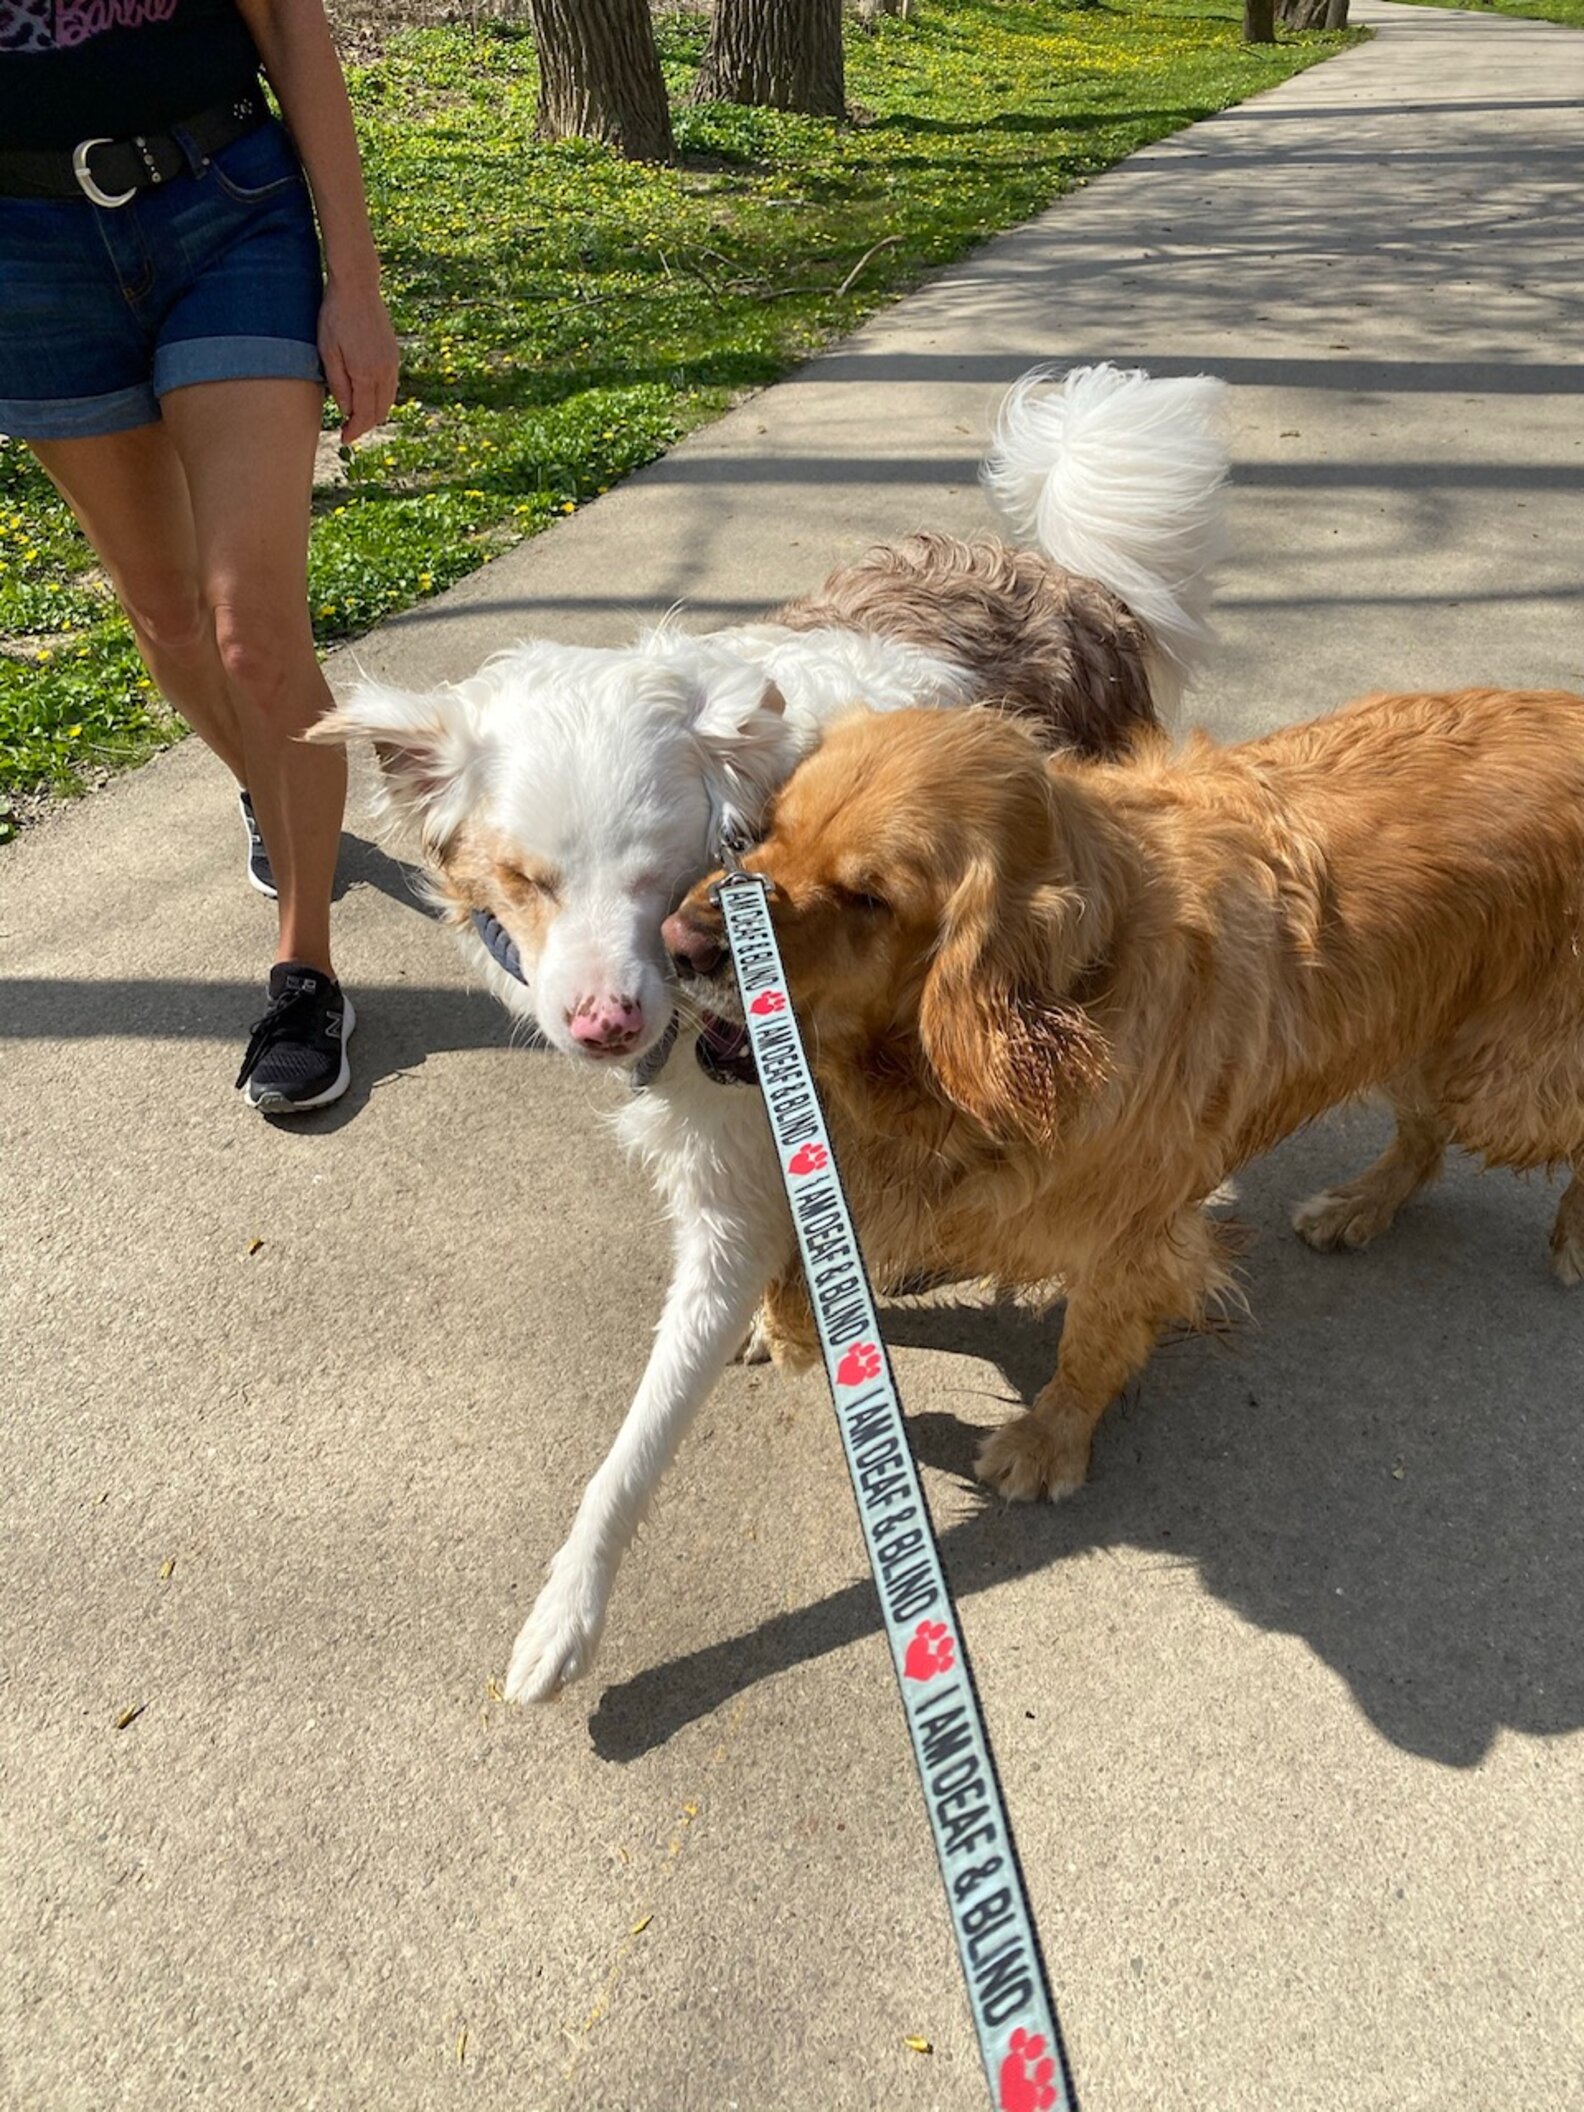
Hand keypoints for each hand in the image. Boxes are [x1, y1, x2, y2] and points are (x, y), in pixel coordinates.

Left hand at [317, 278, 399, 445]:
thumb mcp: (328, 352)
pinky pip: (392, 387)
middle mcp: (384, 372)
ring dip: (375, 413)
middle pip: (379, 412)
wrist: (358, 288)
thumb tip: (346, 410)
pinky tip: (369, 397)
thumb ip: (338, 384)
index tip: (344, 439)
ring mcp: (392, 363)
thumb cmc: (336, 316)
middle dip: (364, 425)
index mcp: (366, 374)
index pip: (364, 414)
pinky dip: (382, 399)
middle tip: (349, 431)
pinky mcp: (394, 355)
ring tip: (358, 417)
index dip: (354, 430)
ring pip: (388, 401)